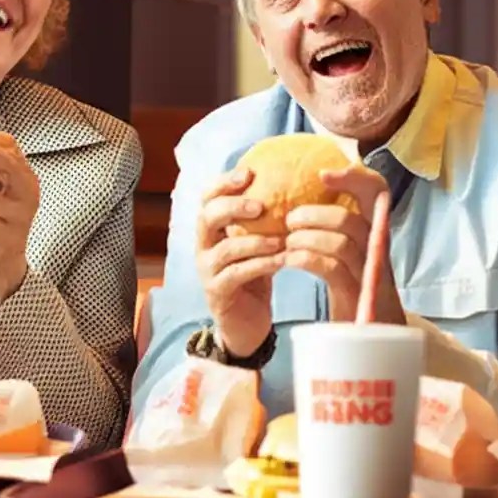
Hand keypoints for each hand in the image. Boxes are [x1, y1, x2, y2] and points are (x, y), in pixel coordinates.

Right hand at [195, 168, 285, 358]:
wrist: (247, 324)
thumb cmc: (255, 278)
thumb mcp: (259, 245)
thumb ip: (264, 222)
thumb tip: (294, 188)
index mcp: (211, 230)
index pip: (207, 198)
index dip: (223, 183)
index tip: (249, 173)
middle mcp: (203, 247)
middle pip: (207, 217)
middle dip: (234, 207)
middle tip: (261, 206)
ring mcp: (207, 271)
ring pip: (226, 249)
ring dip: (256, 241)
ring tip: (281, 239)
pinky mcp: (217, 293)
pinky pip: (237, 274)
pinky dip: (261, 265)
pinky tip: (282, 261)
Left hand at [281, 165, 403, 323]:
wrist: (371, 336)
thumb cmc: (353, 289)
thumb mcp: (349, 252)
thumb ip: (335, 226)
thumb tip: (300, 198)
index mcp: (375, 231)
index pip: (378, 191)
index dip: (354, 176)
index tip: (322, 174)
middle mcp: (377, 248)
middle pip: (352, 218)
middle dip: (315, 214)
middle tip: (289, 219)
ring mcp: (369, 273)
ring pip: (342, 241)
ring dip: (307, 237)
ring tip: (287, 241)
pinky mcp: (356, 295)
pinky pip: (331, 268)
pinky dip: (306, 259)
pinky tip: (289, 260)